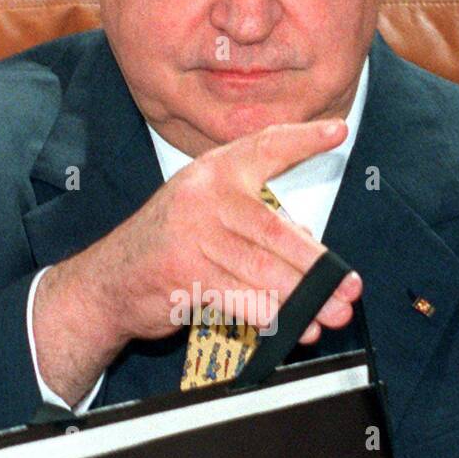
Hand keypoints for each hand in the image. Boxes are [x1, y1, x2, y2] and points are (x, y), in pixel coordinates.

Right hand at [83, 117, 361, 345]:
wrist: (109, 281)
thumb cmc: (167, 246)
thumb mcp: (208, 214)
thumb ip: (257, 222)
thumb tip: (310, 243)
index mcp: (214, 172)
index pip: (265, 146)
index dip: (304, 139)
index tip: (339, 132)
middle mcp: (203, 196)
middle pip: (277, 232)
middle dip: (320, 268)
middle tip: (349, 287)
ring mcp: (191, 235)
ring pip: (263, 270)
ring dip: (303, 299)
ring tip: (329, 313)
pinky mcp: (183, 274)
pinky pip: (240, 298)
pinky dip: (271, 315)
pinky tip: (293, 325)